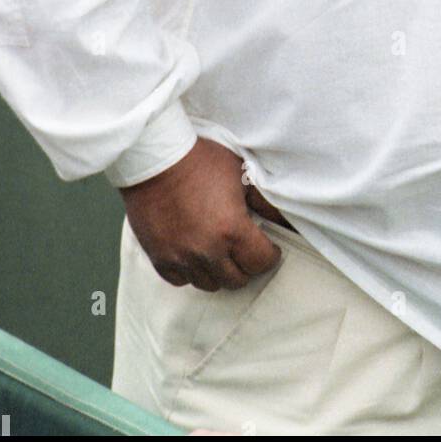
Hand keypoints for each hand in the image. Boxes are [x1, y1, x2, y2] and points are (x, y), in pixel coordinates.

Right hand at [119, 138, 281, 290]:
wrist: (155, 158)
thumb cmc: (200, 160)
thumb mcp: (241, 173)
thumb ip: (265, 202)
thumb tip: (285, 221)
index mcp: (231, 229)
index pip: (260, 262)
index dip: (269, 255)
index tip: (268, 247)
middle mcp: (207, 250)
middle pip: (237, 279)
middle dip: (246, 265)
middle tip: (245, 249)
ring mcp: (181, 257)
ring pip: (210, 284)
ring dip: (219, 271)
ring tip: (220, 251)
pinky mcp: (159, 258)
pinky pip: (181, 280)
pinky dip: (191, 271)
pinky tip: (195, 253)